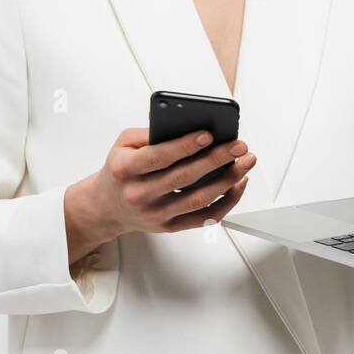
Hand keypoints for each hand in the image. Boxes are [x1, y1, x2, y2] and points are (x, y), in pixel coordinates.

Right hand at [64, 127, 255, 262]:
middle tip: (238, 146)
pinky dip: (226, 202)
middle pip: (184, 178)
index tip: (209, 134)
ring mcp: (156, 215)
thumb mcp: (124, 144)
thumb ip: (151, 132)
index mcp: (125, 170)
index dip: (185, 146)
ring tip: (245, 162)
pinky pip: (205, 218)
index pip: (158, 157)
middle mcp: (139, 195)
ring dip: (228, 180)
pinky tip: (238, 184)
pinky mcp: (170, 227)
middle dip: (216, 160)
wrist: (107, 207)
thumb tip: (189, 126)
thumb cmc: (120, 169)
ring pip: (199, 199)